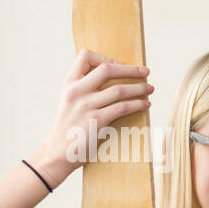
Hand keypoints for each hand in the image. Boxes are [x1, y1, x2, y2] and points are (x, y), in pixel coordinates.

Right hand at [29, 49, 152, 179]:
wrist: (58, 150)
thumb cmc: (69, 126)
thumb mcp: (70, 100)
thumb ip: (84, 87)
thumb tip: (112, 77)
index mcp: (69, 83)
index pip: (85, 56)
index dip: (106, 57)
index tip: (120, 64)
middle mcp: (76, 91)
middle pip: (107, 69)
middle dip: (130, 69)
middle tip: (146, 71)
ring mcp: (86, 105)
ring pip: (119, 90)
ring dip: (139, 88)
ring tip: (150, 88)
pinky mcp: (96, 121)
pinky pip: (122, 107)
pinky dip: (138, 104)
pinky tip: (145, 104)